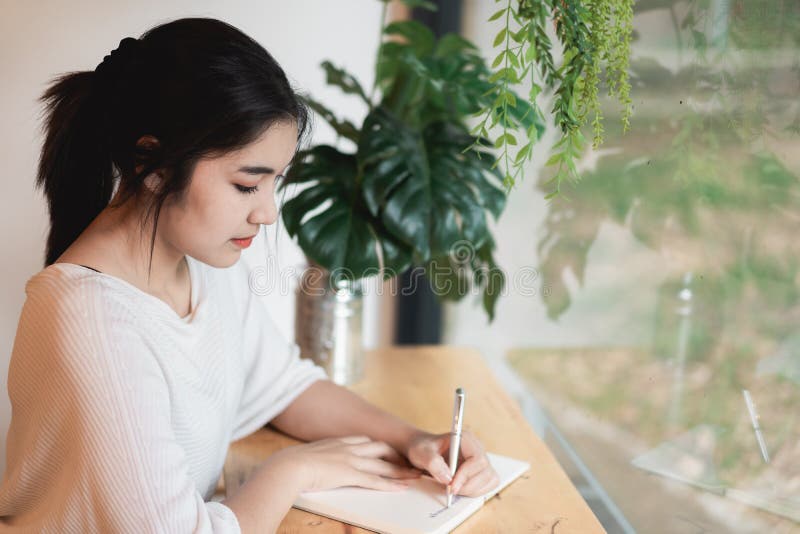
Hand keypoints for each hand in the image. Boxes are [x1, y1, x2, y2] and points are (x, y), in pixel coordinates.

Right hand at [270, 435, 422, 492]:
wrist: (288, 466)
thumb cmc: (290, 464)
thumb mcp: (305, 456)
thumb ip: (314, 457)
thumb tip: (309, 462)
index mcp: (337, 442)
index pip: (365, 441)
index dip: (379, 447)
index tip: (389, 451)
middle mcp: (347, 448)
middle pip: (380, 448)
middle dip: (396, 456)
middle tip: (408, 463)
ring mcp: (350, 460)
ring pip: (383, 465)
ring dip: (400, 471)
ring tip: (414, 476)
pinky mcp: (350, 474)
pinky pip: (375, 480)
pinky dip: (390, 485)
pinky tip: (400, 488)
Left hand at [405, 429, 499, 497]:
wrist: (423, 451)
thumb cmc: (423, 448)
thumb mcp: (422, 453)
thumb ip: (433, 463)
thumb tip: (448, 478)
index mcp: (466, 439)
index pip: (477, 459)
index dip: (466, 475)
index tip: (451, 486)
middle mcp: (477, 448)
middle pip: (486, 471)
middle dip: (468, 485)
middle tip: (450, 490)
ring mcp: (481, 460)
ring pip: (490, 479)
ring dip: (472, 490)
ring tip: (454, 489)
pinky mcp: (481, 471)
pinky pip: (489, 484)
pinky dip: (476, 491)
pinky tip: (461, 489)